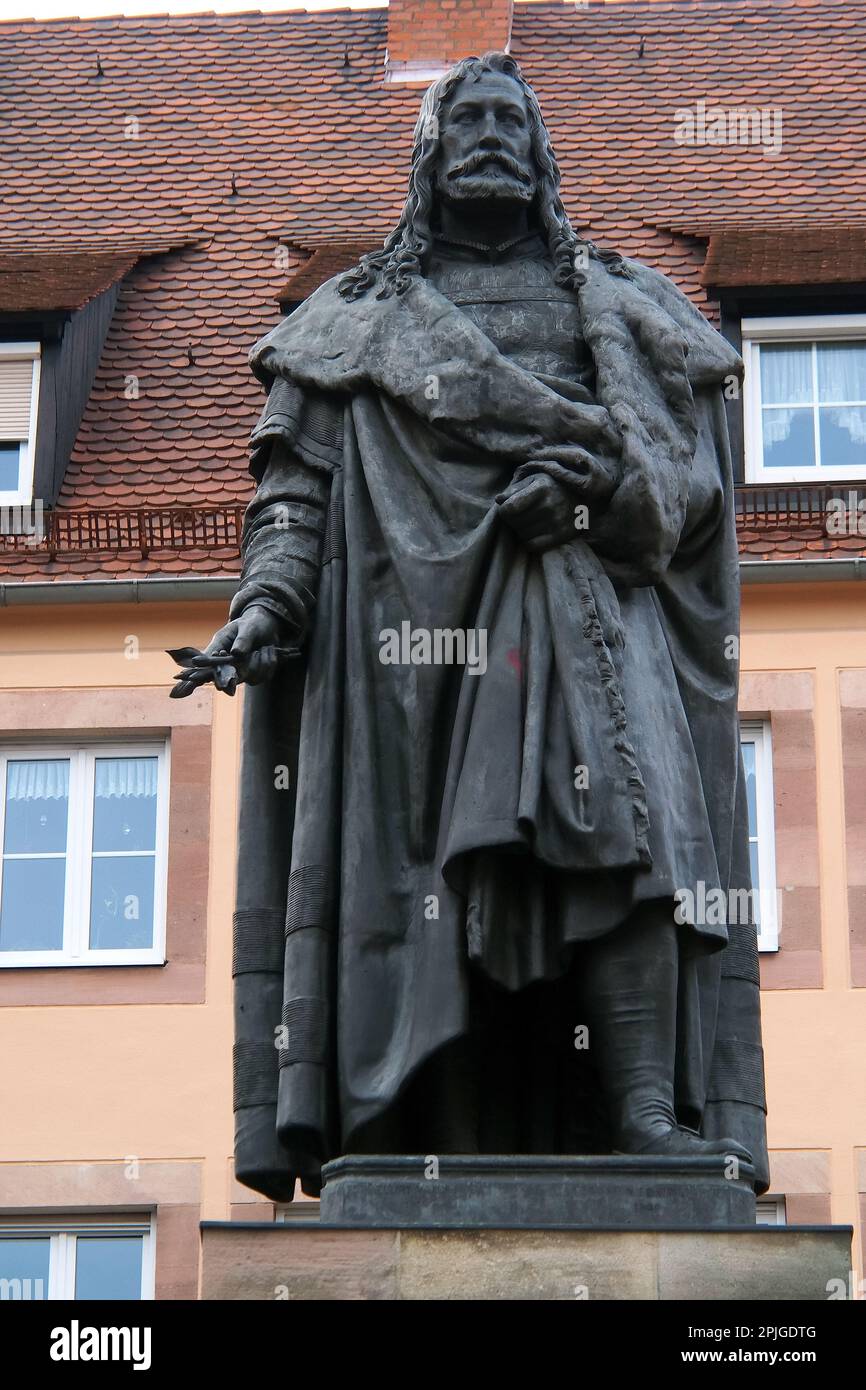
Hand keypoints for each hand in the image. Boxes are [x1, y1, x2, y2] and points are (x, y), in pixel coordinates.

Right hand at [168, 605, 293, 697]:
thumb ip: (243, 640)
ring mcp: (241, 671)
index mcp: (219, 647)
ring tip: (263, 647)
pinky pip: (264, 675)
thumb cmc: (253, 623)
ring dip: (261, 661)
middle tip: (229, 688)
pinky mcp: (254, 675)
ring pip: (250, 677)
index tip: (193, 681)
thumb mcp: (248, 627)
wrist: (267, 626)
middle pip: (222, 680)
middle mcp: (227, 663)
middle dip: (230, 682)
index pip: (206, 664)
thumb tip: (236, 654)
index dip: (198, 675)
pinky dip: (269, 661)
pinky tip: (268, 650)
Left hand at [495, 473, 579, 551]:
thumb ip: (514, 489)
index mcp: (542, 487)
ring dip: (521, 530)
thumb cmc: (552, 485)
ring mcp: (557, 522)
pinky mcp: (562, 536)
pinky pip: (532, 546)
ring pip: (521, 535)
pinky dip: (529, 541)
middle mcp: (551, 505)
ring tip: (532, 520)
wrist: (583, 495)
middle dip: (513, 519)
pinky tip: (536, 531)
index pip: (509, 509)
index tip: (509, 507)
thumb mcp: (534, 479)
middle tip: (523, 513)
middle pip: (514, 523)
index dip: (504, 509)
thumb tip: (498, 500)